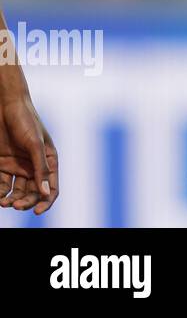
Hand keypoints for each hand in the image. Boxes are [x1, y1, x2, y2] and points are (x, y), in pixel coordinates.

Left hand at [0, 92, 58, 213]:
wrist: (6, 106)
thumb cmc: (26, 120)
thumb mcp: (35, 144)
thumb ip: (40, 168)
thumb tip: (46, 193)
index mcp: (49, 161)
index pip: (51, 187)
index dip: (46, 201)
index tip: (37, 211)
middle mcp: (34, 166)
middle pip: (33, 192)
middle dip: (25, 201)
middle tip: (15, 205)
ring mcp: (17, 166)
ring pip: (16, 191)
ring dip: (11, 200)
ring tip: (3, 202)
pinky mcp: (2, 164)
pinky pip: (1, 184)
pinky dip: (0, 193)